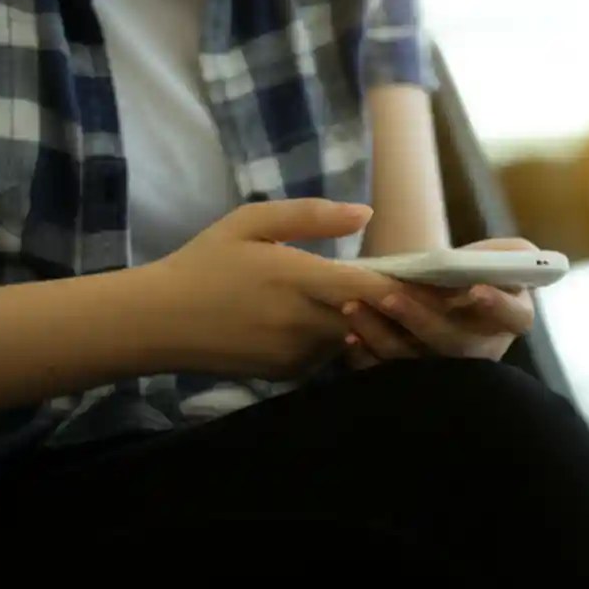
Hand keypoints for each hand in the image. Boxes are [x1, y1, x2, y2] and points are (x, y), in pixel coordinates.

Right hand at [143, 199, 383, 379]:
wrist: (157, 322)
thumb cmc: (205, 263)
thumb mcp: (251, 222)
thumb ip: (311, 216)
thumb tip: (366, 213)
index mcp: (299, 279)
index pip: (374, 288)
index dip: (407, 286)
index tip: (432, 280)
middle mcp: (305, 322)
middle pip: (372, 319)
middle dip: (390, 307)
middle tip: (406, 290)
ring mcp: (298, 354)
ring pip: (353, 339)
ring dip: (363, 323)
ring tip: (369, 303)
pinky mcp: (289, 375)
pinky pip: (329, 356)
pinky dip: (336, 340)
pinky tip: (324, 322)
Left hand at [343, 238, 537, 367]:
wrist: (444, 289)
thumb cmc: (478, 270)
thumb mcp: (503, 255)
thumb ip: (513, 255)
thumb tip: (523, 256)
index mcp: (509, 319)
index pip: (514, 317)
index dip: (498, 307)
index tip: (477, 290)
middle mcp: (481, 349)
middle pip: (455, 344)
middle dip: (421, 321)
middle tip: (390, 296)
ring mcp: (446, 367)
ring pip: (416, 359)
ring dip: (382, 335)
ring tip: (354, 307)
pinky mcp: (412, 374)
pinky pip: (388, 372)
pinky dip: (367, 356)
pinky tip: (351, 334)